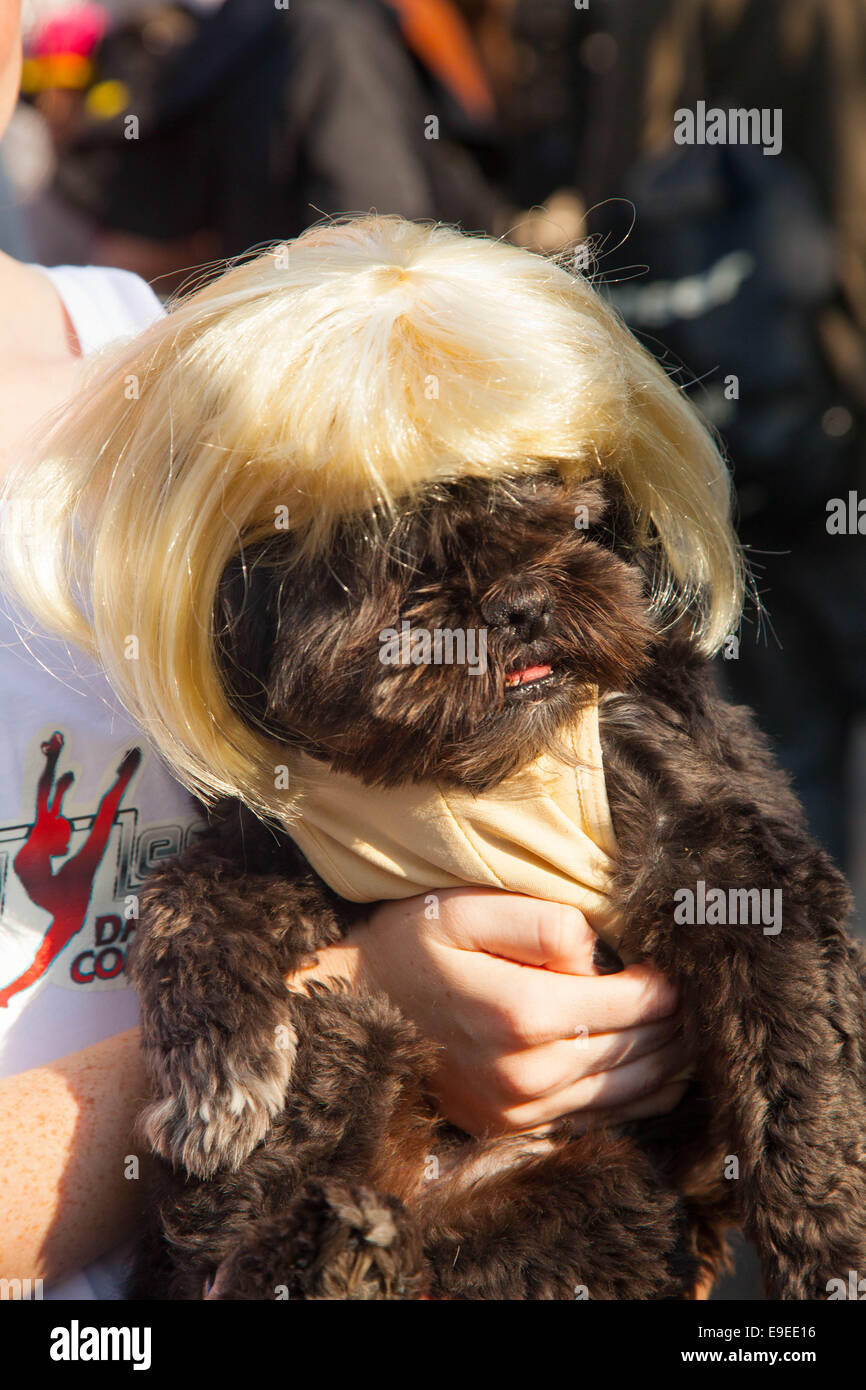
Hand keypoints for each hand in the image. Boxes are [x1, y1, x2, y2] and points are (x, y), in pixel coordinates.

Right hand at [338, 888, 689, 1137]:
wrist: (357, 1004)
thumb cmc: (417, 943)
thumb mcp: (467, 907)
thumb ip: (541, 922)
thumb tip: (597, 959)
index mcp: (522, 1015)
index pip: (632, 1005)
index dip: (667, 988)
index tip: (681, 967)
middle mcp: (527, 1073)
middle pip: (636, 1051)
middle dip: (676, 1025)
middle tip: (700, 1000)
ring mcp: (520, 1108)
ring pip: (626, 1091)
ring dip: (666, 1062)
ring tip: (689, 1033)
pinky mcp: (513, 1126)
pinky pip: (597, 1118)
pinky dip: (638, 1097)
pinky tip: (659, 1072)